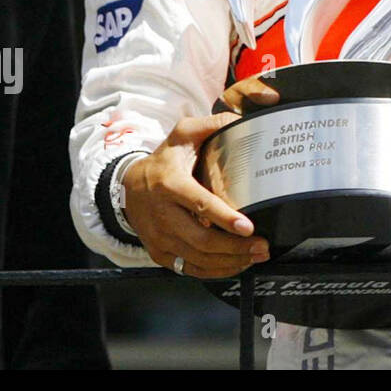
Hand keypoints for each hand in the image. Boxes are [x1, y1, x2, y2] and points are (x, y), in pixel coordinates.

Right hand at [122, 114, 269, 278]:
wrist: (128, 186)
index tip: (248, 226)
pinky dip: (215, 271)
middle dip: (235, 247)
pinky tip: (235, 264)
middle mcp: (163, 215)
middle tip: (262, 245)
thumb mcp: (183, 134)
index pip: (199, 204)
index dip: (224, 218)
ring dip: (230, 262)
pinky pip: (189, 269)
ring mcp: (160, 238)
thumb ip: (212, 123)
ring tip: (256, 256)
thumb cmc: (164, 159)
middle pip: (202, 240)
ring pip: (197, 259)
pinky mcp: (160, 253)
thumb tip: (242, 120)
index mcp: (170, 184)